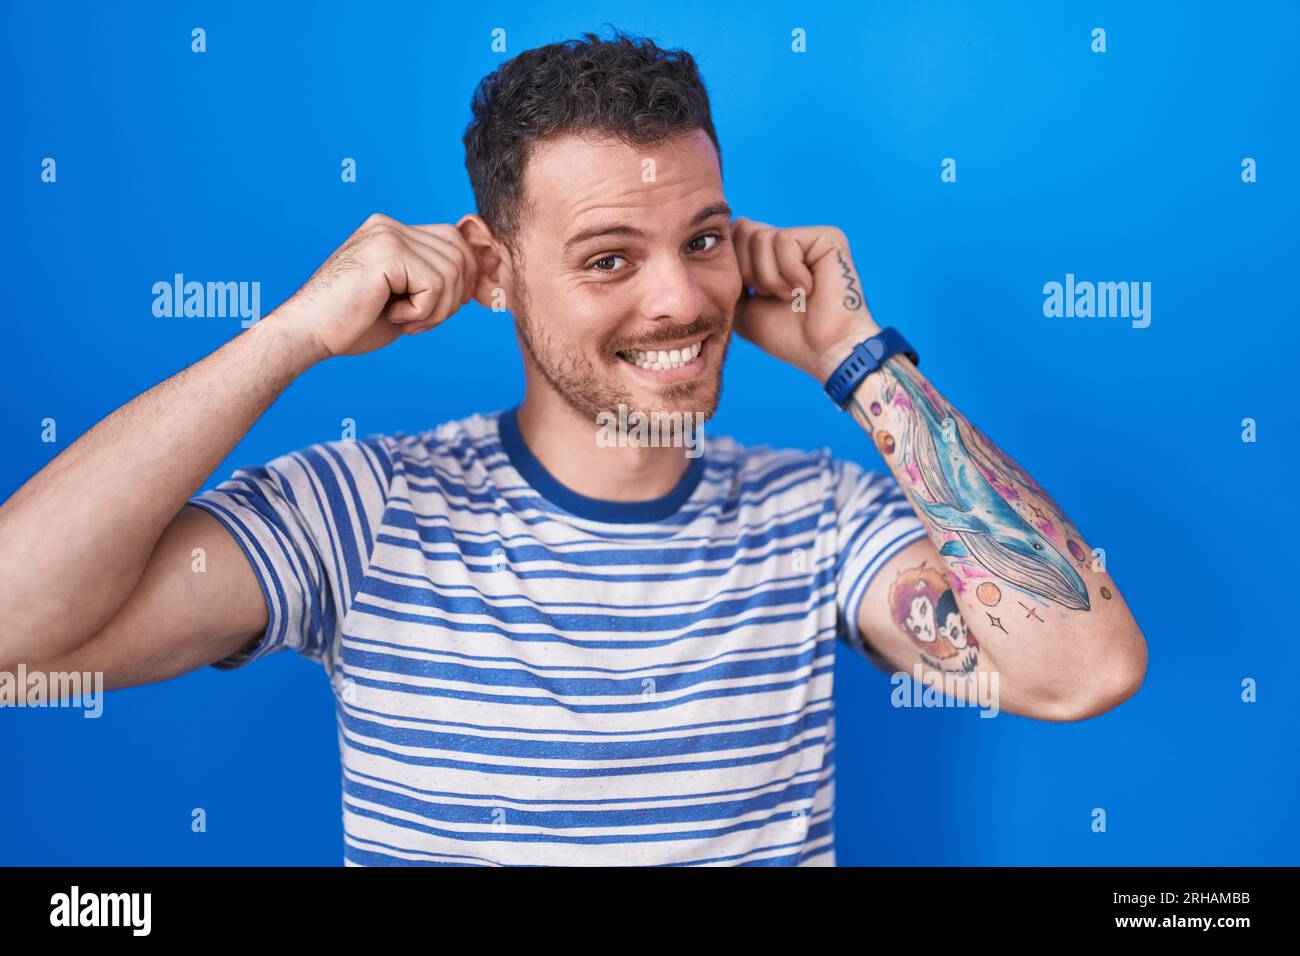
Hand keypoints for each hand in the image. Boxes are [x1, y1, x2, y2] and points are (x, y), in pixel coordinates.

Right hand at [272, 213, 478, 361]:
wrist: (307, 334)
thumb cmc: (351, 323)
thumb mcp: (403, 297)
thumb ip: (432, 281)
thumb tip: (477, 281)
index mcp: (392, 232)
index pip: (453, 241)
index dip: (462, 278)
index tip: (441, 309)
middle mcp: (389, 226)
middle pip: (459, 253)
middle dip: (454, 296)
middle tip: (423, 320)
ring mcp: (387, 235)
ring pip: (451, 271)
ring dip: (438, 309)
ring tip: (408, 321)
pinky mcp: (386, 252)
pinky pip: (434, 284)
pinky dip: (424, 311)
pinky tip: (395, 316)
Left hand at [730, 218, 880, 380]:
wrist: (824, 350)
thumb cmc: (788, 335)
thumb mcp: (743, 309)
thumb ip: (727, 280)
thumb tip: (712, 249)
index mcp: (772, 256)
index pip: (735, 236)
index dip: (736, 267)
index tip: (756, 295)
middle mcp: (790, 242)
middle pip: (743, 229)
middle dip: (750, 272)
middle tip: (774, 296)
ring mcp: (809, 238)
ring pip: (761, 238)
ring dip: (770, 278)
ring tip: (792, 296)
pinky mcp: (827, 237)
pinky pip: (785, 241)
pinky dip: (790, 273)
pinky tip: (808, 289)